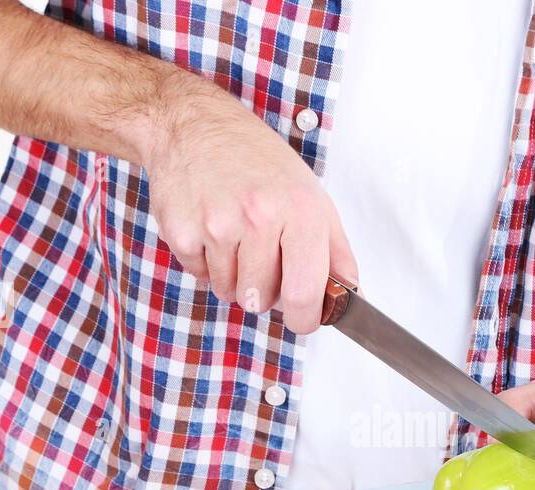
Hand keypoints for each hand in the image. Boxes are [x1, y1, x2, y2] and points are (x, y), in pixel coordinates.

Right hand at [143, 83, 356, 333]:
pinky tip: (209, 226)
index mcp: (301, 210)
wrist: (193, 125)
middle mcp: (260, 216)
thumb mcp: (310, 195)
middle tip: (261, 256)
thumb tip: (352, 298)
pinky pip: (199, 276)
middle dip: (264, 292)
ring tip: (234, 234)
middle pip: (263, 300)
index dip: (304, 319)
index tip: (302, 319)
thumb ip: (336, 252)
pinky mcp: (182, 231)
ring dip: (233, 276)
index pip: (304, 294)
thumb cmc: (256, 161)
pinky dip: (205, 262)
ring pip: (230, 292)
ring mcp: (218, 224)